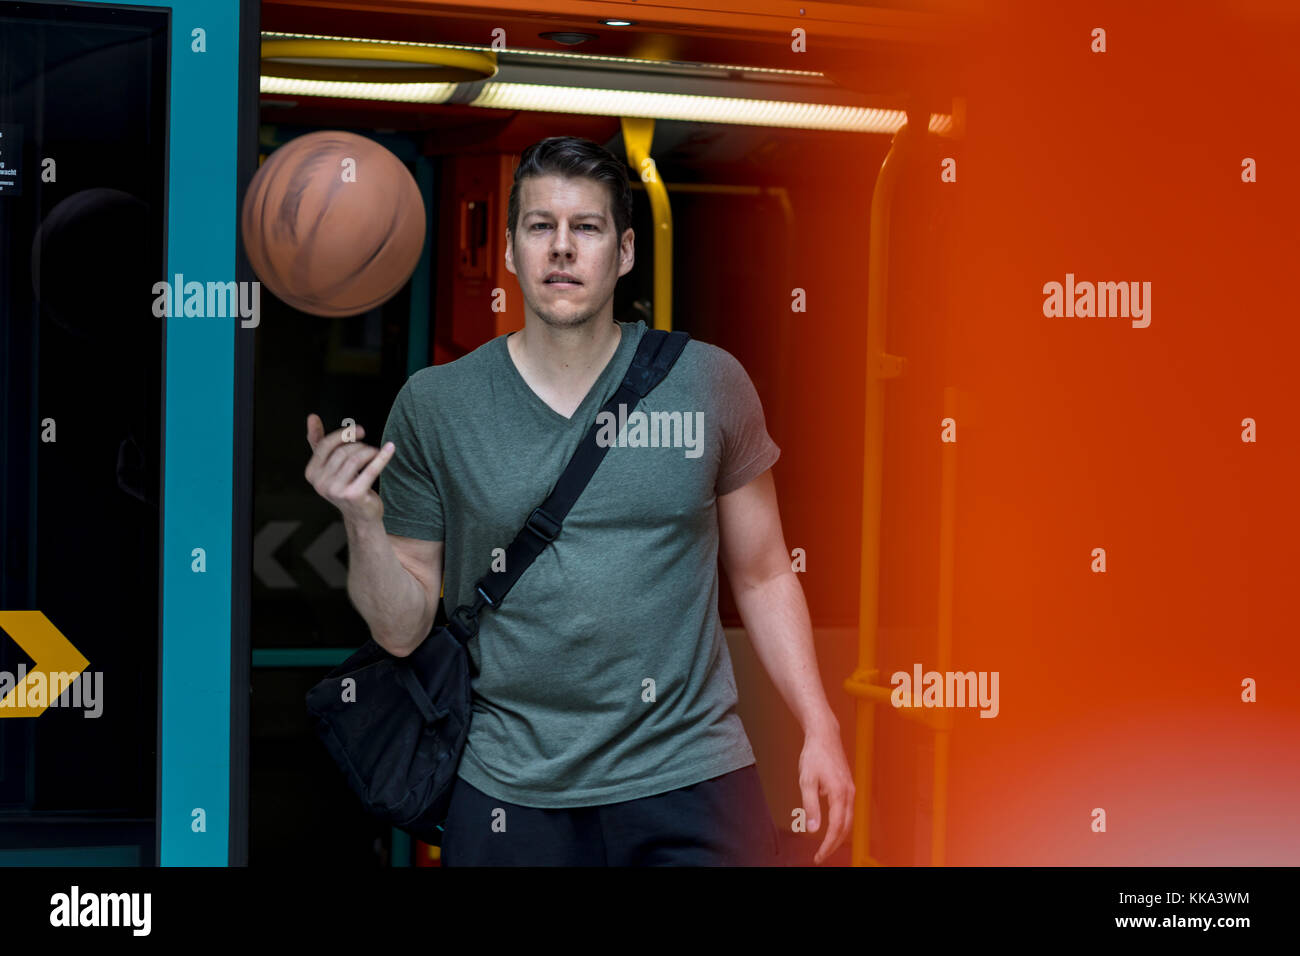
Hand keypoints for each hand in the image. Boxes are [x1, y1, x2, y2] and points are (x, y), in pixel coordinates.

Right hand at [304, 413, 394, 524]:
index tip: (360, 431)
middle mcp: (320, 483)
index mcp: (312, 473)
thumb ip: (318, 442)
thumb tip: (312, 417)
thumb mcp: (329, 465)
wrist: (361, 515)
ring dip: (370, 452)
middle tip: (370, 449)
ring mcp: (336, 490)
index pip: (325, 444)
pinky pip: (371, 469)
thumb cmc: (346, 485)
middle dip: (360, 446)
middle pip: (343, 451)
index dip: (344, 434)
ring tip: (375, 454)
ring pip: (356, 458)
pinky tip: (390, 449)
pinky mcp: (354, 495)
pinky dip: (382, 456)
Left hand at [798, 724, 854, 863]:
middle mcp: (849, 794)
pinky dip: (841, 823)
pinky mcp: (848, 787)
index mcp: (839, 794)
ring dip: (838, 835)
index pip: (836, 828)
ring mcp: (850, 790)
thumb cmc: (814, 755)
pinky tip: (831, 827)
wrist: (824, 735)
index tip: (818, 857)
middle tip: (821, 855)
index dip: (827, 845)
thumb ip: (810, 806)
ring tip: (826, 846)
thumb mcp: (806, 781)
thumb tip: (812, 829)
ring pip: (848, 820)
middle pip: (845, 827)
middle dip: (834, 844)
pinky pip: (847, 811)